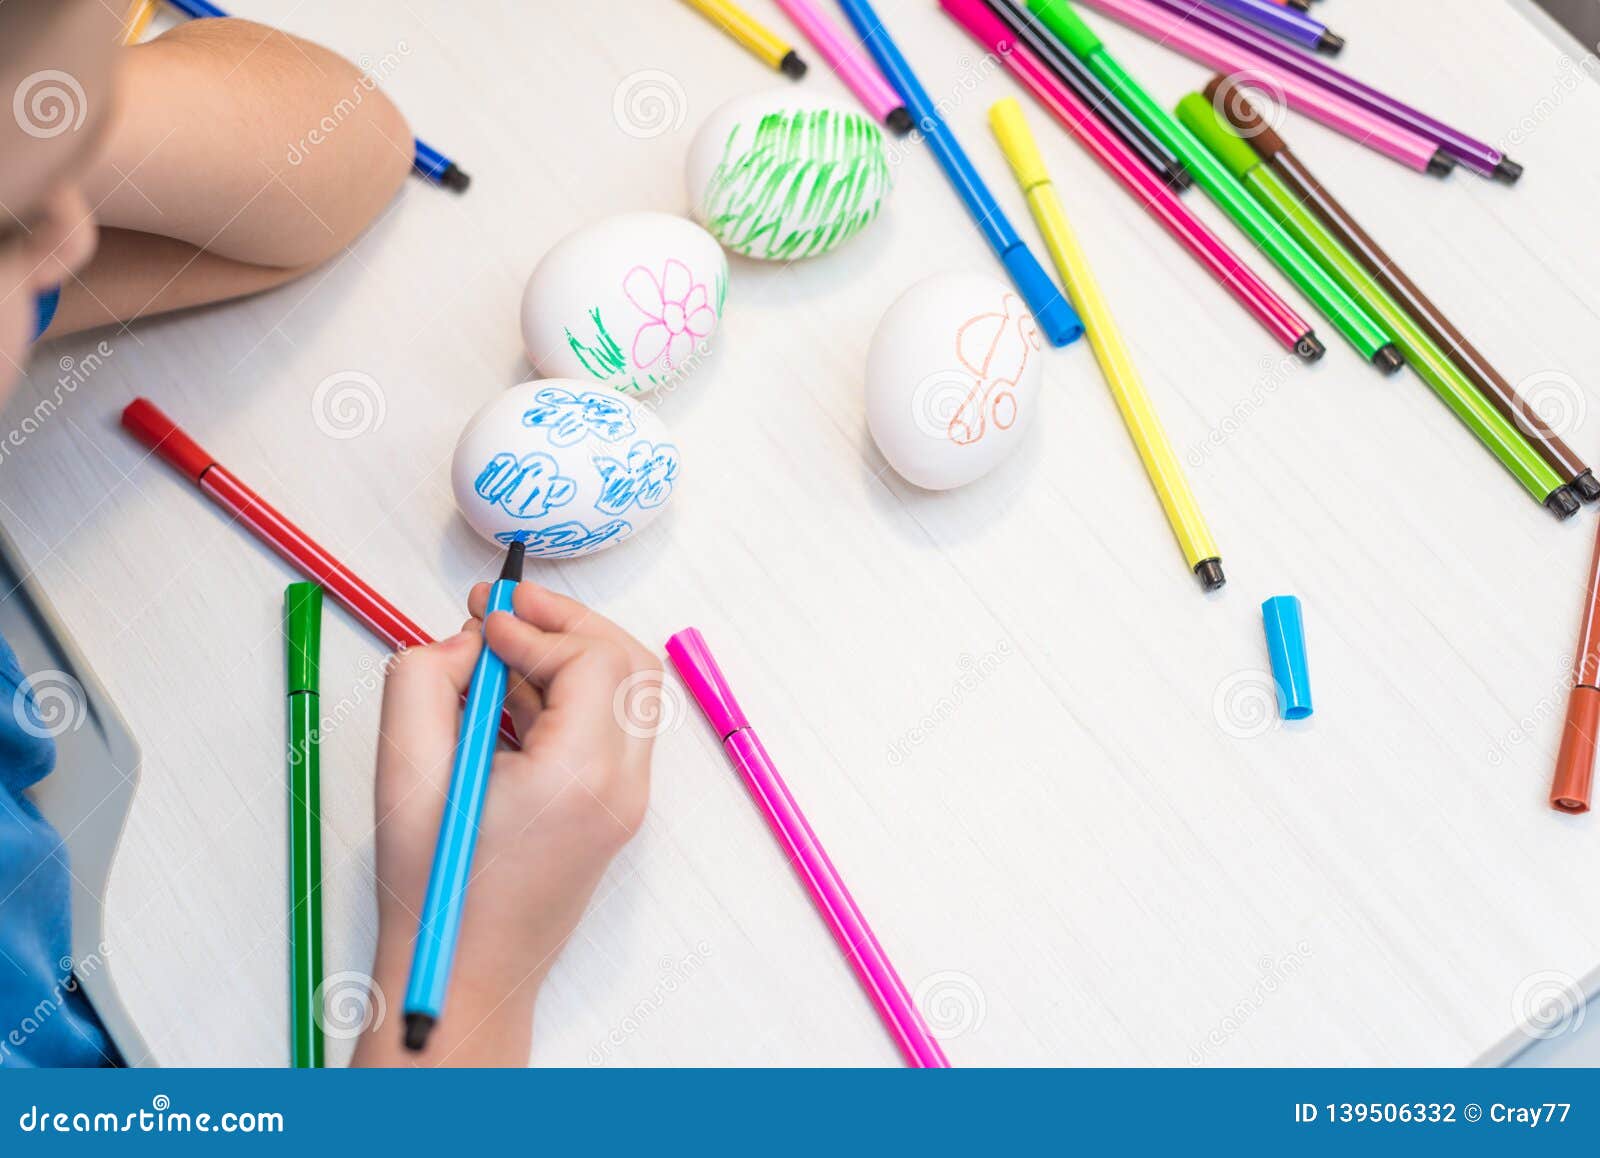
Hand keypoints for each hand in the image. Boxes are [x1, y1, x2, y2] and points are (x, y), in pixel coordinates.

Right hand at [352, 583, 658, 1066]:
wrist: (465, 970)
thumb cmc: (433, 886)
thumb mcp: (403, 766)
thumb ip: (424, 676)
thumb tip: (470, 639)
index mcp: (578, 776)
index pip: (591, 659)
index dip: (535, 625)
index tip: (481, 622)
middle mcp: (620, 787)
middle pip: (628, 663)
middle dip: (566, 622)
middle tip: (504, 607)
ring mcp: (627, 801)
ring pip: (628, 691)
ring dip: (571, 654)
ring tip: (501, 649)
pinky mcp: (617, 810)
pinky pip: (612, 726)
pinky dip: (572, 693)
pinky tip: (512, 694)